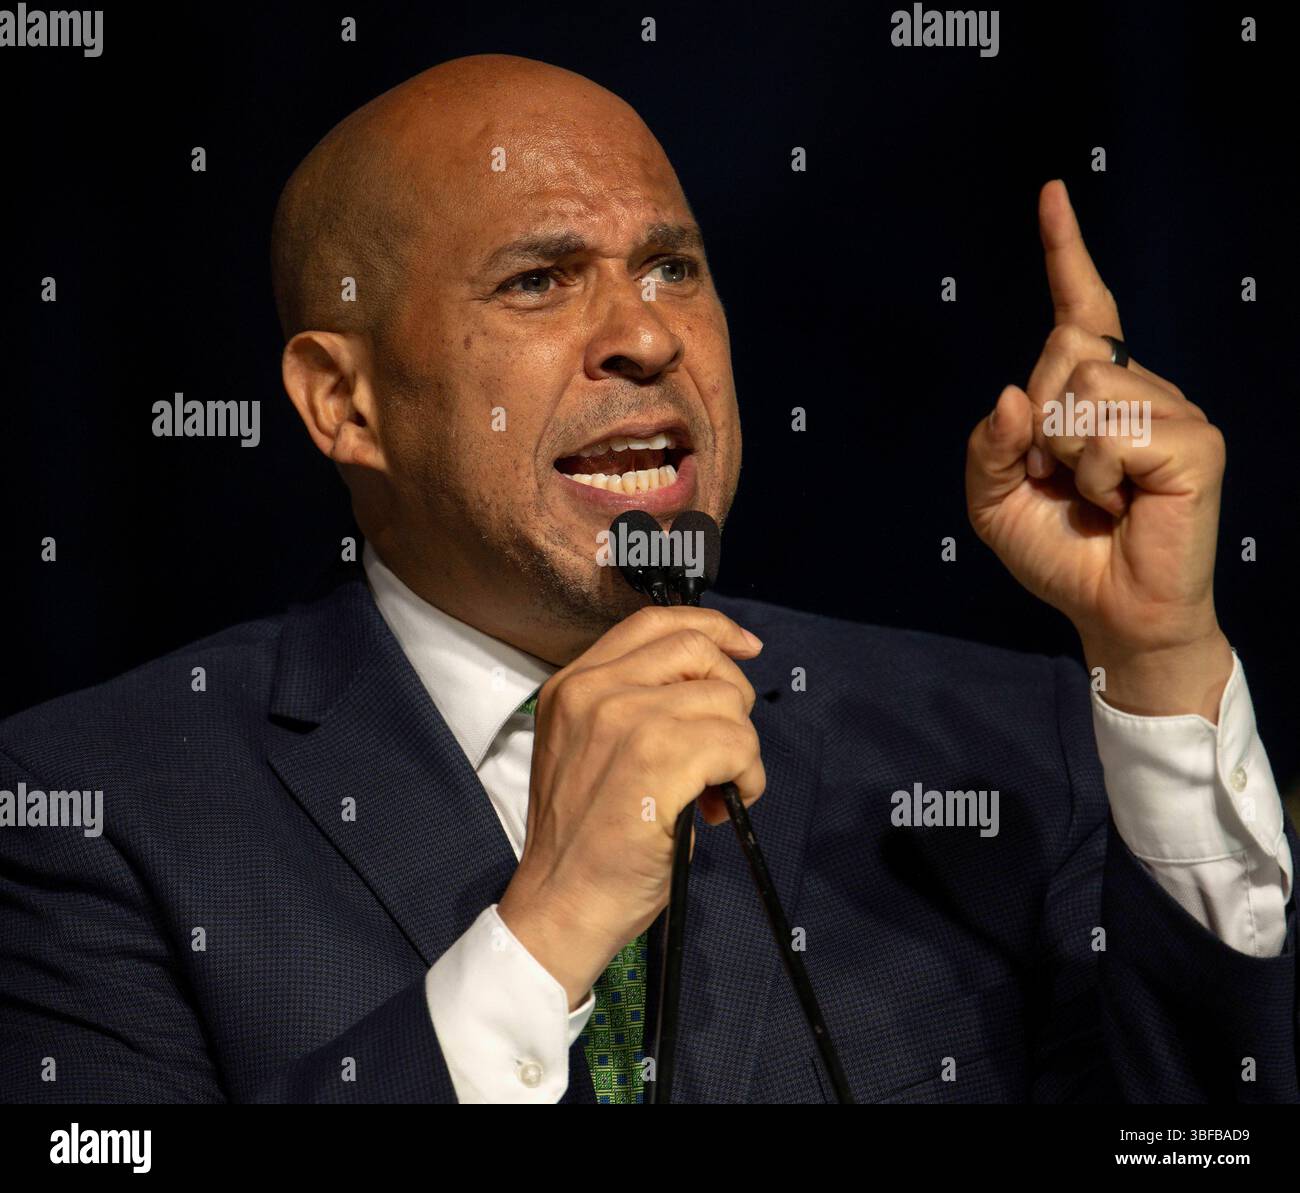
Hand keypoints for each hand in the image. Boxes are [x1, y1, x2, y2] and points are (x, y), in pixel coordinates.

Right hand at [497, 605, 765, 1008]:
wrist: (560, 904)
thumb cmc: (582, 841)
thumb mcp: (586, 749)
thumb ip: (632, 706)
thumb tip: (709, 692)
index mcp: (572, 684)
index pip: (653, 623)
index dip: (710, 627)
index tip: (744, 645)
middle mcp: (594, 691)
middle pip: (698, 652)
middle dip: (732, 695)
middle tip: (726, 747)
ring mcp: (625, 720)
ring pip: (727, 702)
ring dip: (740, 750)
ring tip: (715, 793)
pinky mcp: (657, 759)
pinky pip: (736, 744)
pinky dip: (747, 778)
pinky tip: (717, 810)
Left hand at [966, 180, 1232, 718]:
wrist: (1107, 609)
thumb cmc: (1059, 551)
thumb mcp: (994, 501)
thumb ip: (988, 446)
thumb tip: (1012, 394)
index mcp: (1091, 394)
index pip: (1081, 310)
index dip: (1066, 252)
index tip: (1052, 193)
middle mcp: (1138, 389)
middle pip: (1063, 350)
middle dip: (1037, 424)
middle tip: (1061, 480)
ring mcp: (1173, 411)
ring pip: (1085, 388)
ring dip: (1065, 454)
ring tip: (1094, 495)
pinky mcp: (1196, 442)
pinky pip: (1113, 431)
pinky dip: (1096, 475)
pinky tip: (1119, 504)